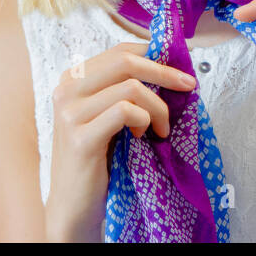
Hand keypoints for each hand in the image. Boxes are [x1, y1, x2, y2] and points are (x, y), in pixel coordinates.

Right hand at [45, 41, 195, 241]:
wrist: (74, 204)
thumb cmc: (99, 157)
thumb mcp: (110, 114)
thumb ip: (126, 88)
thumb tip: (172, 65)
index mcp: (72, 79)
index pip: (120, 51)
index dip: (155, 53)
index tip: (184, 62)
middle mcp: (66, 90)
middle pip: (125, 61)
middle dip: (165, 72)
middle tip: (189, 86)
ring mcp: (70, 113)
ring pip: (131, 87)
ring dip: (158, 107)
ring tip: (161, 128)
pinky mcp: (80, 137)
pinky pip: (125, 112)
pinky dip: (144, 120)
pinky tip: (142, 136)